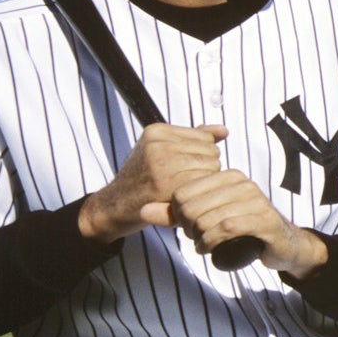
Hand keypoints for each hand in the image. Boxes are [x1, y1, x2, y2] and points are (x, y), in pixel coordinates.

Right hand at [78, 123, 226, 243]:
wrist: (114, 205)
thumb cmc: (143, 179)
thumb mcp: (162, 151)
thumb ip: (195, 139)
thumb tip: (224, 131)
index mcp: (158, 131)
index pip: (206, 138)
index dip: (200, 158)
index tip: (180, 169)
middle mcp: (159, 143)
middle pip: (211, 153)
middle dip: (203, 170)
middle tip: (181, 182)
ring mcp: (161, 163)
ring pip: (210, 169)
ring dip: (202, 184)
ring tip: (181, 190)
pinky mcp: (164, 185)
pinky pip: (201, 184)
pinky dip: (198, 195)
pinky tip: (183, 200)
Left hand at [167, 168, 326, 275]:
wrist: (282, 242)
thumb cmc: (241, 228)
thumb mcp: (205, 217)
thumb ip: (174, 214)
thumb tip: (142, 211)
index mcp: (227, 176)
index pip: (183, 192)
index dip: (177, 215)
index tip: (185, 227)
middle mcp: (243, 183)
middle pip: (193, 207)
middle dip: (188, 228)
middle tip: (194, 238)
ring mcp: (256, 200)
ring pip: (208, 219)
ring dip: (199, 238)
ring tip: (201, 245)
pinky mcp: (265, 220)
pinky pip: (227, 228)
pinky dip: (211, 242)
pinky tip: (209, 248)